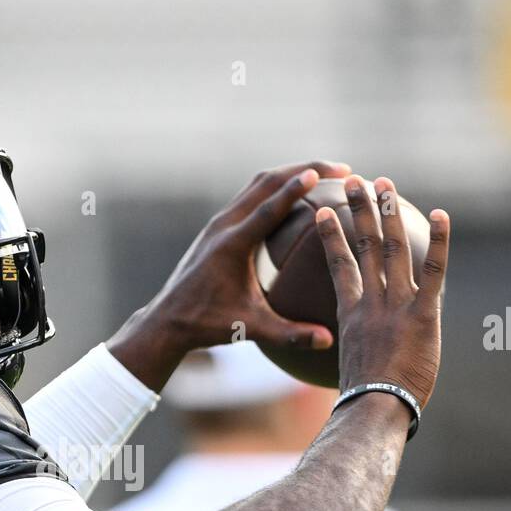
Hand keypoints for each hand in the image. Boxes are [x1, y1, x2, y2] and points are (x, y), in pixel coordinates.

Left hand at [108, 161, 350, 390]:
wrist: (168, 320)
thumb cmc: (207, 325)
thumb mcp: (250, 330)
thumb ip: (289, 335)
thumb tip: (328, 342)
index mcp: (231, 246)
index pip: (267, 210)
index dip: (294, 190)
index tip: (321, 174)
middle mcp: (223, 226)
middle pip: (266, 184)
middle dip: (305, 170)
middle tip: (342, 169)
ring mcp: (219, 223)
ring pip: (258, 185)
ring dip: (290, 174)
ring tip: (326, 174)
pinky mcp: (218, 226)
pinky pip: (251, 196)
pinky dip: (276, 188)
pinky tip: (298, 195)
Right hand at [317, 174, 448, 406]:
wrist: (373, 408)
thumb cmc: (362, 400)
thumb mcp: (351, 368)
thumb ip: (354, 348)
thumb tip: (350, 355)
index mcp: (351, 315)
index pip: (340, 266)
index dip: (332, 237)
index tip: (325, 213)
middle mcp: (371, 303)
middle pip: (365, 247)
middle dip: (360, 211)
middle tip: (355, 181)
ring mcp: (396, 306)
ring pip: (393, 250)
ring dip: (388, 213)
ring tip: (384, 184)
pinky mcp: (423, 315)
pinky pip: (434, 272)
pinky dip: (439, 242)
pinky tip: (441, 214)